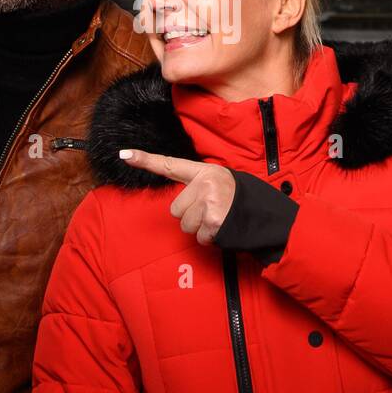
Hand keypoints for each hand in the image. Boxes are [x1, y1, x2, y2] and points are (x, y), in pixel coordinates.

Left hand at [119, 149, 235, 243]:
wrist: (267, 215)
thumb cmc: (240, 200)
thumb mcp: (221, 183)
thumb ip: (198, 187)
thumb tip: (178, 206)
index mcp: (205, 172)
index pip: (171, 165)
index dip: (146, 160)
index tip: (125, 154)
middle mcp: (205, 184)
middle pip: (176, 209)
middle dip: (191, 216)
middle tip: (213, 212)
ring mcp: (209, 202)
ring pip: (185, 225)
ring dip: (200, 228)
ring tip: (219, 220)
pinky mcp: (213, 221)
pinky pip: (199, 237)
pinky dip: (210, 238)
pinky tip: (223, 229)